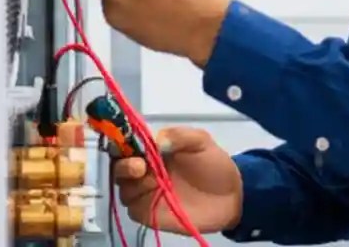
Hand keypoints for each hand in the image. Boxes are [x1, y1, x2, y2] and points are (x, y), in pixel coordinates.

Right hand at [115, 126, 243, 233]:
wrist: (230, 197)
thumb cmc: (214, 165)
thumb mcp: (200, 141)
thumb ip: (179, 136)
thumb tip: (156, 140)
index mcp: (153, 150)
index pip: (127, 144)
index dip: (123, 143)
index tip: (131, 145)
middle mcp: (144, 170)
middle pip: (118, 167)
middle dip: (124, 165)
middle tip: (140, 166)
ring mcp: (145, 192)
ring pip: (123, 188)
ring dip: (133, 183)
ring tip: (154, 181)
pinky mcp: (148, 213)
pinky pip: (132, 209)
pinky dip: (138, 202)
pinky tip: (155, 196)